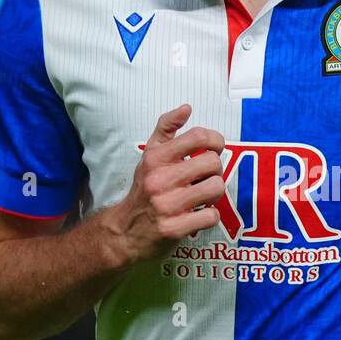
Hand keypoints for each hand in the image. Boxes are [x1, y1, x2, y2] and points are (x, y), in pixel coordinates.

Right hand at [107, 103, 226, 264]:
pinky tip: (197, 215)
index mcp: (156, 158)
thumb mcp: (150, 155)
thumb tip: (186, 107)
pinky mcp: (174, 229)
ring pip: (216, 188)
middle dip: (214, 171)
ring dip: (214, 194)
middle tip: (205, 178)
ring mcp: (167, 205)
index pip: (198, 137)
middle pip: (213, 163)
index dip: (216, 141)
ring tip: (202, 197)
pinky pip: (211, 216)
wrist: (124, 232)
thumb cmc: (144, 190)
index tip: (215, 149)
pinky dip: (209, 217)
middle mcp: (160, 179)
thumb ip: (166, 128)